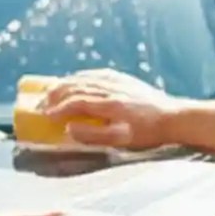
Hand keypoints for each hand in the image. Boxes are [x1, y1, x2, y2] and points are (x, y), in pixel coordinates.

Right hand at [40, 69, 184, 149]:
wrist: (175, 118)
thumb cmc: (148, 134)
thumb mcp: (121, 141)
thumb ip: (93, 136)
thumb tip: (69, 128)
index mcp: (110, 105)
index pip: (76, 102)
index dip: (57, 108)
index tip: (44, 115)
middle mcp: (112, 89)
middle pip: (76, 87)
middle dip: (55, 94)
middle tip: (40, 103)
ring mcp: (118, 82)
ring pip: (85, 79)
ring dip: (65, 84)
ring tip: (51, 91)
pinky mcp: (124, 80)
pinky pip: (97, 74)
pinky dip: (81, 76)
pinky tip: (75, 79)